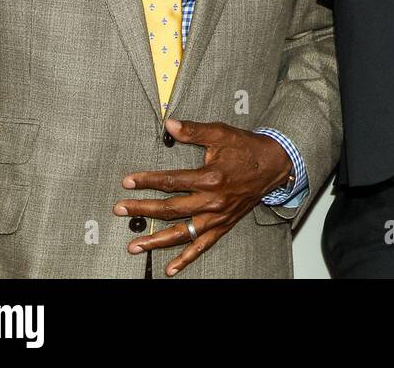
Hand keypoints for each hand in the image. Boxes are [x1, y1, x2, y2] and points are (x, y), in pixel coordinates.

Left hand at [114, 118, 292, 276]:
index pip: (170, 182)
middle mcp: (212, 201)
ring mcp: (217, 216)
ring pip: (182, 232)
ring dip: (156, 241)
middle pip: (170, 209)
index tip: (128, 182)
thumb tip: (170, 124)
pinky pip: (203, 245)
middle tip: (119, 209)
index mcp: (210, 178)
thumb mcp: (221, 134)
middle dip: (142, 210)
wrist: (274, 165)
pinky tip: (170, 268)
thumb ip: (194, 131)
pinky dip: (186, 258)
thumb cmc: (247, 148)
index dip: (147, 181)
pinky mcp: (223, 224)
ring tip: (134, 246)